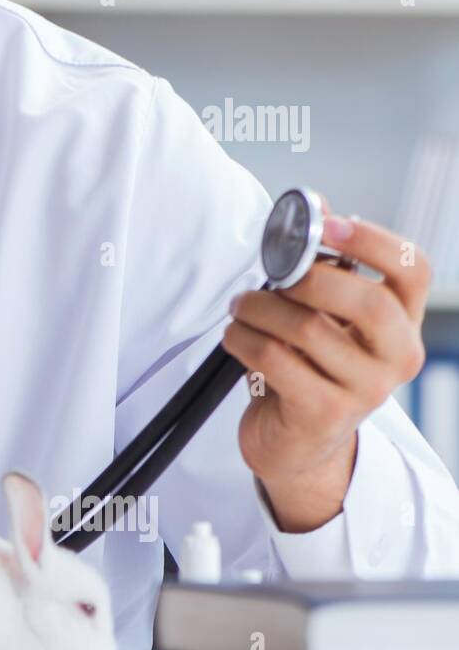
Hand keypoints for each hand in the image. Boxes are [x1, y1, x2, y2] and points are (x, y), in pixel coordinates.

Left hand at [223, 194, 429, 530]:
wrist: (296, 445)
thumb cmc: (307, 369)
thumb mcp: (322, 318)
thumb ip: (322, 265)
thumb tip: (314, 204)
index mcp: (401, 324)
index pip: (412, 271)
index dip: (374, 240)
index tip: (330, 222)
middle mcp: (395, 357)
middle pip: (368, 303)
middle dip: (308, 279)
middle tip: (271, 277)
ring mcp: (365, 390)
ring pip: (308, 330)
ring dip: (260, 309)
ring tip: (240, 308)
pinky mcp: (324, 413)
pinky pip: (275, 360)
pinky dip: (244, 340)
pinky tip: (236, 337)